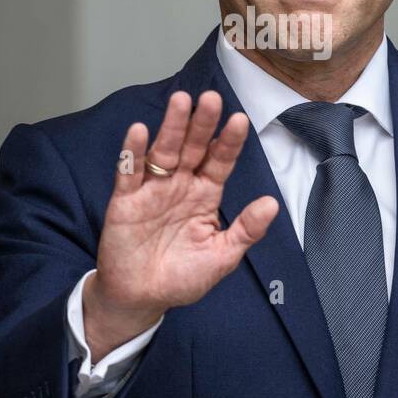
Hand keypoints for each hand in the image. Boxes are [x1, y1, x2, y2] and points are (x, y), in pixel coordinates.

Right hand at [82, 90, 278, 359]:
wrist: (141, 298)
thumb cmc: (182, 277)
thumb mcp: (222, 256)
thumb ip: (246, 230)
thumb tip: (272, 203)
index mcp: (205, 195)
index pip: (220, 161)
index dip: (229, 142)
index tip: (239, 120)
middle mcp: (180, 185)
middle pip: (192, 147)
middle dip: (202, 124)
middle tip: (211, 98)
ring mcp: (152, 190)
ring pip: (163, 151)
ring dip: (171, 126)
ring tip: (181, 102)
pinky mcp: (126, 200)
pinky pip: (129, 173)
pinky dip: (132, 153)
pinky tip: (137, 132)